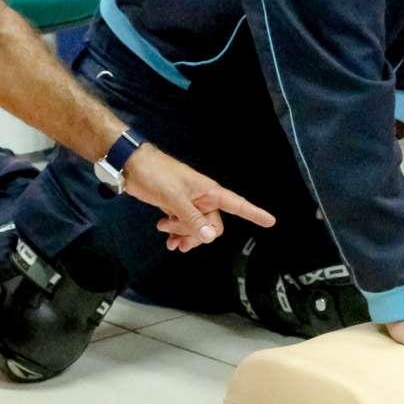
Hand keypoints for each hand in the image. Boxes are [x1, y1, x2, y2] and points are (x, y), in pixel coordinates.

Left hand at [126, 145, 275, 250]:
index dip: (255, 213)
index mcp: (209, 192)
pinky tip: (166, 237)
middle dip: (196, 235)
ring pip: (196, 228)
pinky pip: (183, 225)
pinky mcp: (175, 207)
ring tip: (166, 235)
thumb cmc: (157, 175)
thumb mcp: (174, 198)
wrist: (132, 166)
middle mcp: (202, 199)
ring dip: (183, 235)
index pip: (238, 204)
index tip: (271, 221)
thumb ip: (192, 218)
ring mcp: (189, 203)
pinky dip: (176, 233)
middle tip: (176, 235)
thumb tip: (211, 237)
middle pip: (212, 225)